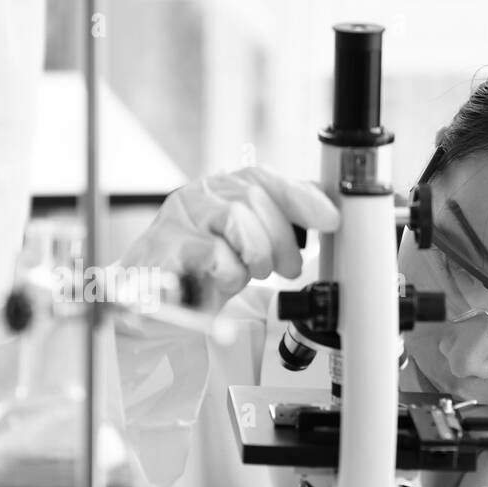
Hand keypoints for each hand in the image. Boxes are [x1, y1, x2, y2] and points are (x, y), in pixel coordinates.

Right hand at [118, 166, 338, 303]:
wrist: (156, 308)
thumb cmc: (203, 273)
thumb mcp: (248, 245)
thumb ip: (279, 222)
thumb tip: (324, 205)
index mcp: (220, 191)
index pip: (263, 178)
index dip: (301, 197)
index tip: (331, 219)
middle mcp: (198, 197)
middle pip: (254, 199)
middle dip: (281, 240)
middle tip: (285, 268)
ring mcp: (177, 221)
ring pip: (235, 219)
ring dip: (255, 255)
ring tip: (249, 273)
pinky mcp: (164, 250)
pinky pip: (213, 254)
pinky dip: (228, 273)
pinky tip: (220, 280)